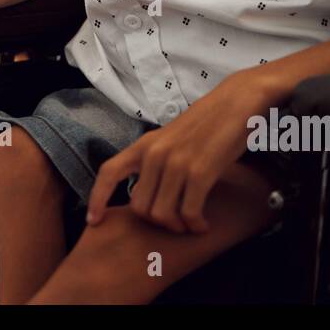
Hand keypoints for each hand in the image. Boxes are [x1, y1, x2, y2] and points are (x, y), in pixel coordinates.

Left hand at [86, 67, 284, 234]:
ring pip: (162, 215)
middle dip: (156, 222)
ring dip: (177, 226)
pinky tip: (203, 224)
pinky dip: (195, 225)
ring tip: (190, 223)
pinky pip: (188, 213)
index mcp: (144, 144)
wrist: (236, 102)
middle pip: (139, 207)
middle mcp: (154, 154)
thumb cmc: (207, 123)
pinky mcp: (199, 172)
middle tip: (175, 223)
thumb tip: (149, 189)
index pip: (109, 172)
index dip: (97, 199)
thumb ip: (156, 160)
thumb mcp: (170, 138)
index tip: (93, 221)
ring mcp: (176, 163)